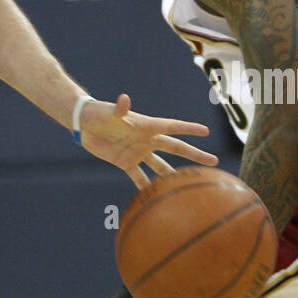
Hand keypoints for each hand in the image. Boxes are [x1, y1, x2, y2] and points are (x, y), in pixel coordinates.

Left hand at [78, 93, 216, 187]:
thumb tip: (124, 100)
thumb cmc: (98, 113)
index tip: (206, 132)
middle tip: (214, 162)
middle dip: (194, 155)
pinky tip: (155, 198)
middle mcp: (146, 140)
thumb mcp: (108, 112)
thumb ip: (119, 109)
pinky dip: (146, 187)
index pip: (173, 127)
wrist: (84, 124)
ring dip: (173, 175)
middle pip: (176, 148)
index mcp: (147, 126)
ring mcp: (138, 152)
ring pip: (160, 166)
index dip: (189, 129)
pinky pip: (139, 177)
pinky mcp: (126, 162)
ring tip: (188, 185)